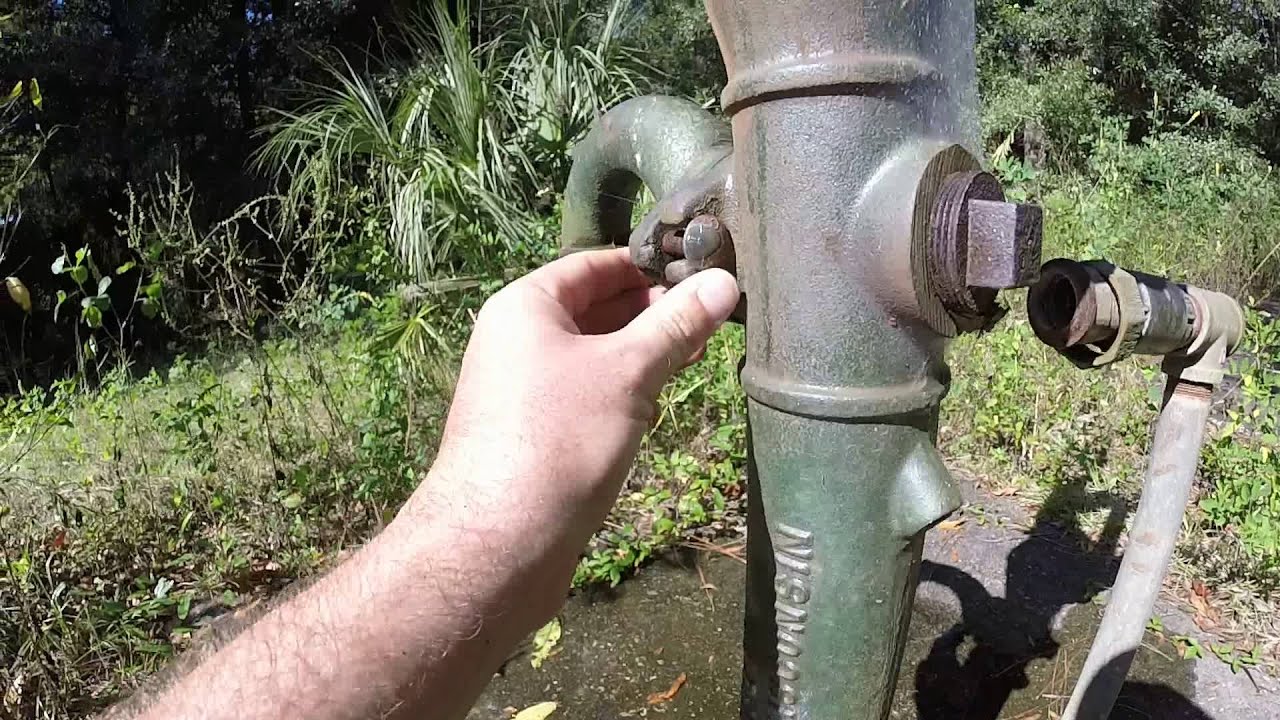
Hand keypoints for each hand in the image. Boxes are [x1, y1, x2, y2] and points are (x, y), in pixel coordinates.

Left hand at [402, 248, 739, 583]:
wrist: (499, 542)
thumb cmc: (560, 438)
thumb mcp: (628, 371)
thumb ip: (676, 325)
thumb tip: (724, 281)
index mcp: (526, 306)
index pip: (594, 265)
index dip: (648, 266)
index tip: (702, 272)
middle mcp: (516, 340)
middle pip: (594, 309)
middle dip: (652, 313)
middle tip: (711, 319)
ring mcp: (522, 389)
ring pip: (592, 356)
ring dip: (640, 355)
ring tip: (695, 357)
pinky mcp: (533, 433)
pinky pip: (584, 395)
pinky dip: (620, 393)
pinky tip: (654, 408)